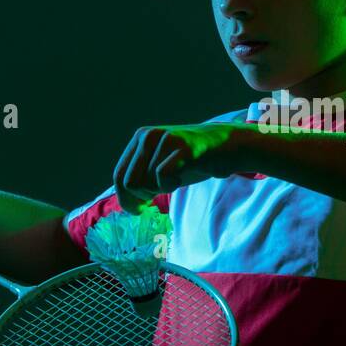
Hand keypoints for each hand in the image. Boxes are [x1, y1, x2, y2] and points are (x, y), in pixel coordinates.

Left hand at [112, 124, 247, 212]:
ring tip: (176, 179)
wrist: (227, 146)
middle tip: (158, 195)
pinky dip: (171, 185)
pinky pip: (163, 178)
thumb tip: (126, 203)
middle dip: (143, 197)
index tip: (138, 210)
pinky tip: (181, 178)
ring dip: (161, 189)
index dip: (125, 198)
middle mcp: (148, 136)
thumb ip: (141, 176)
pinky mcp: (183, 148)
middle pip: (130, 183)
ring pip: (147, 183)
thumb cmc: (193, 161)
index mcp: (140, 138)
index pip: (118, 175)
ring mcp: (165, 140)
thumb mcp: (161, 164)